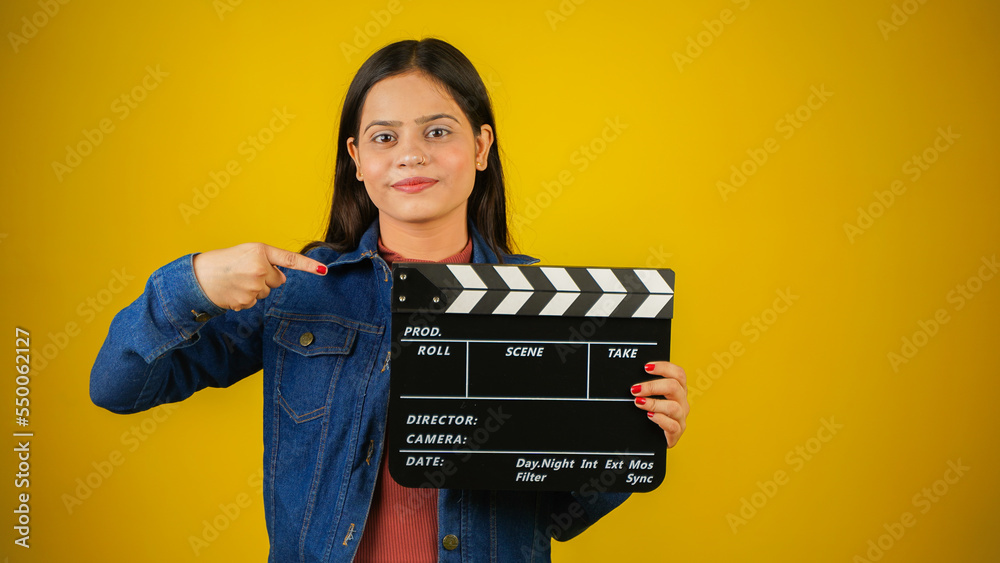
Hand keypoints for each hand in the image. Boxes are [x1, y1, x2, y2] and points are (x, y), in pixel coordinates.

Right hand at [192, 242, 327, 310]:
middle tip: (246, 271)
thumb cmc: (226, 261)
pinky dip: (246, 298)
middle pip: (279, 280)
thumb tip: (283, 278)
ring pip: (267, 292)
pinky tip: (234, 290)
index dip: (308, 265)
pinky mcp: (247, 301)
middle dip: (267, 277)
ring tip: (237, 280)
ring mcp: (253, 287)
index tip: (324, 270)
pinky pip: (256, 301)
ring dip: (256, 288)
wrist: (200, 276)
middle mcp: (259, 269)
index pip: (290, 260)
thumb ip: (268, 261)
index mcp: (261, 252)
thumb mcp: (248, 252)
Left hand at [630, 361, 688, 447]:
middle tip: (635, 389)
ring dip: (653, 403)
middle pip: (674, 387)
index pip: (678, 374)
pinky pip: (672, 425)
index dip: (664, 367)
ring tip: (639, 403)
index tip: (646, 367)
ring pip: (673, 407)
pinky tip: (650, 417)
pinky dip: (660, 419)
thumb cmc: (652, 414)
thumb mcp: (652, 398)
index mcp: (678, 390)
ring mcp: (680, 417)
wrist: (655, 438)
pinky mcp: (677, 432)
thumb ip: (647, 389)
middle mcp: (682, 402)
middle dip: (652, 386)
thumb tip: (633, 382)